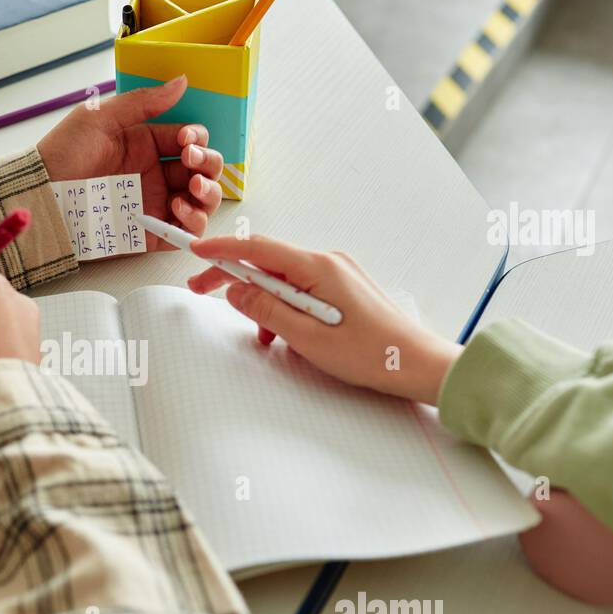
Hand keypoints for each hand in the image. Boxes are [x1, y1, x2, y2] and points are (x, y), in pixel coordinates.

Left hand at [36, 75, 223, 249]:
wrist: (42, 194)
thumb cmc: (63, 154)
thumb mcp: (101, 117)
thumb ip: (144, 102)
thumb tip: (181, 82)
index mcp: (146, 144)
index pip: (190, 140)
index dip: (197, 138)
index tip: (184, 139)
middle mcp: (155, 174)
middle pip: (204, 169)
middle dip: (208, 163)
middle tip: (190, 161)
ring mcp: (154, 204)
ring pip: (202, 200)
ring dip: (208, 192)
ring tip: (192, 188)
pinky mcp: (150, 233)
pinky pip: (185, 232)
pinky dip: (194, 222)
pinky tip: (179, 209)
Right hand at [187, 236, 462, 404]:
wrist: (418, 364)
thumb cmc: (373, 355)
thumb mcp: (309, 339)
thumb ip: (267, 312)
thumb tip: (236, 291)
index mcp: (319, 268)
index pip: (258, 249)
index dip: (222, 250)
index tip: (194, 251)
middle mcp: (328, 262)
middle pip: (267, 262)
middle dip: (233, 277)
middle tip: (200, 289)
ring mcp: (337, 273)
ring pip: (283, 281)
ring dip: (264, 304)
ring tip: (265, 338)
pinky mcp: (342, 288)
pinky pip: (301, 291)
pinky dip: (285, 310)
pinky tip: (288, 337)